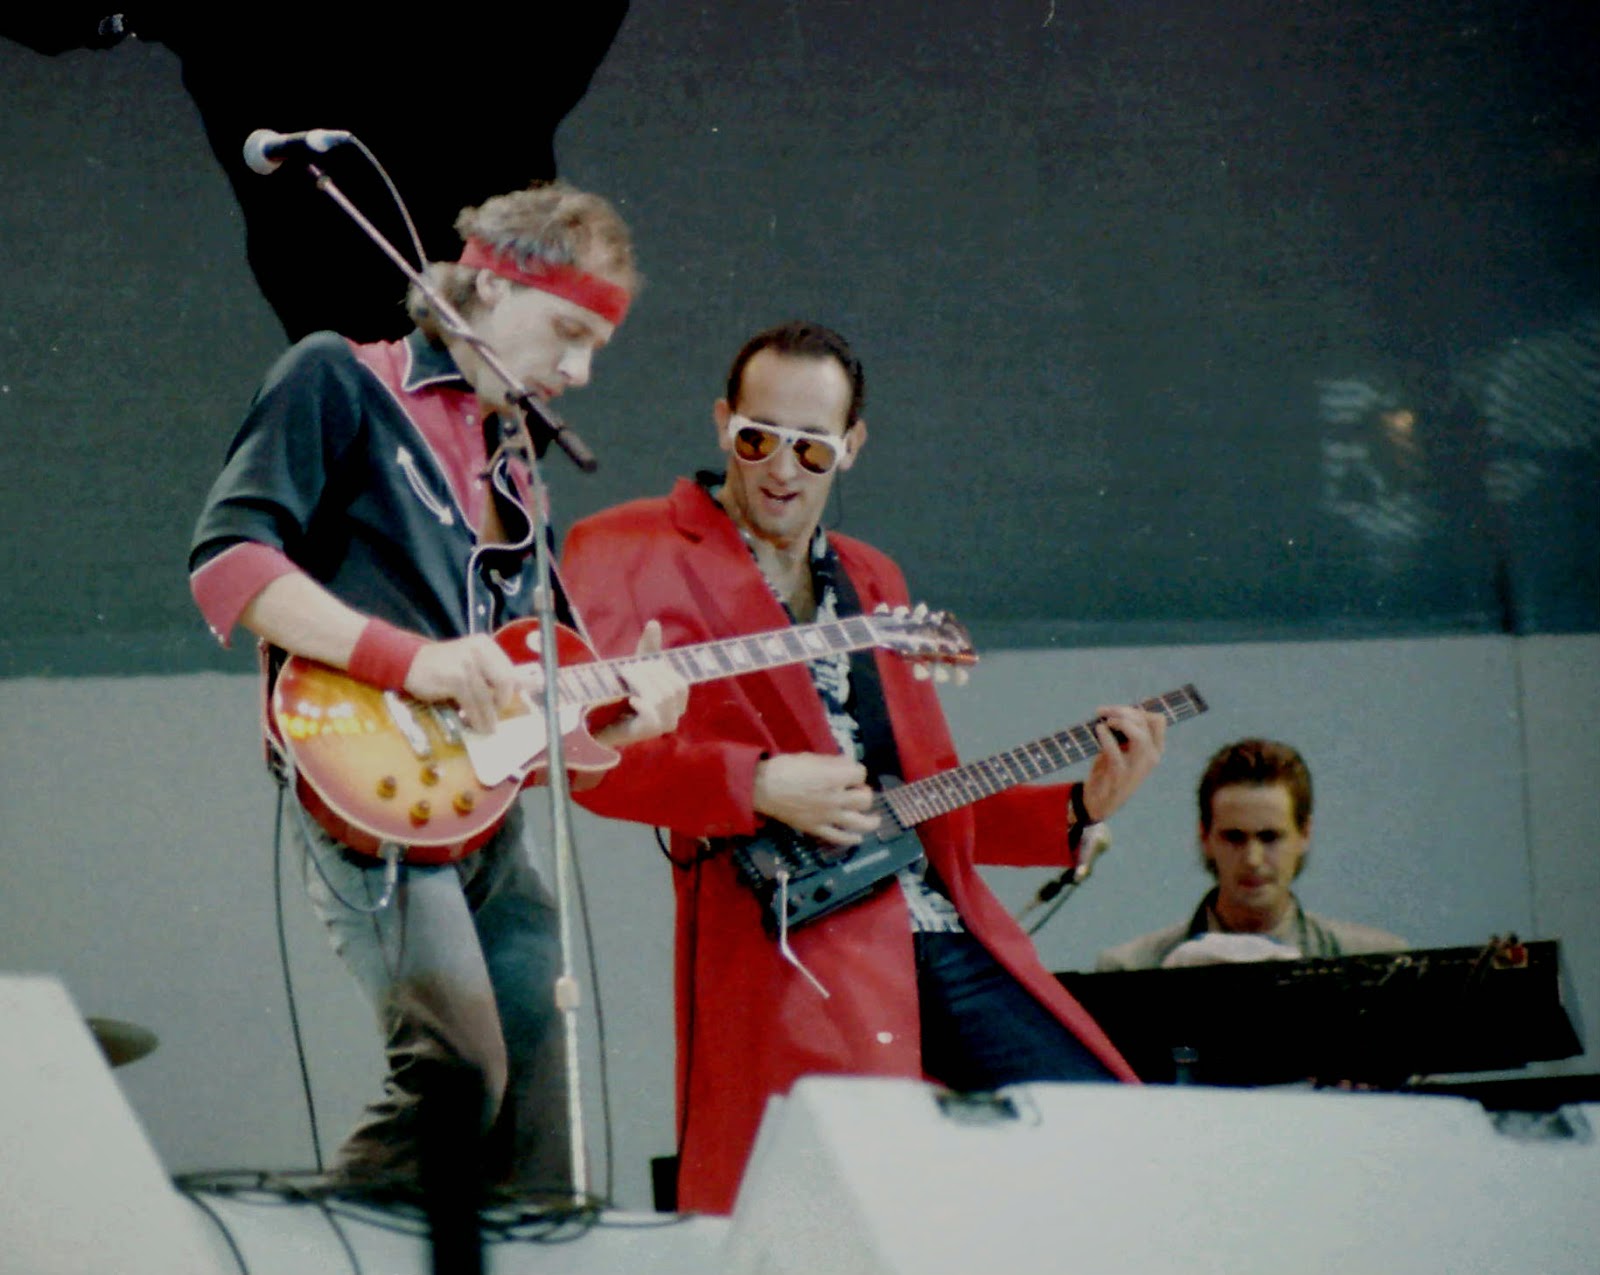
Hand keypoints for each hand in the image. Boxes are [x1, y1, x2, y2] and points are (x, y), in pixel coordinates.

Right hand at [404, 634, 523, 733]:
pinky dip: (475, 718)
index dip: (519, 687)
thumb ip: (494, 672)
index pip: (509, 669)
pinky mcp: (456, 678)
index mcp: (485, 645)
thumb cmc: (442, 666)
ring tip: (487, 728)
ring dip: (487, 717)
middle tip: (496, 714)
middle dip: (503, 702)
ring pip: (487, 697)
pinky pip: (472, 704)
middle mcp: (479, 650)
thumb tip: (527, 684)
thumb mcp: (471, 663)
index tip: (520, 700)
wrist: (408, 663)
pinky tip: (473, 725)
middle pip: (505, 681)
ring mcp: (467, 663)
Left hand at [591, 620, 689, 748]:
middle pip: (672, 689)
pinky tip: (631, 699)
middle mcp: (674, 715)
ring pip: (662, 699)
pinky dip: (642, 704)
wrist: (599, 719)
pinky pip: (653, 716)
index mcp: (676, 700)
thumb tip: (654, 623)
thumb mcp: (637, 668)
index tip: (640, 663)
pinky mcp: (648, 733)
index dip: (661, 670)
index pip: (680, 683)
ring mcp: (663, 726)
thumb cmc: (622, 693)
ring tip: (624, 678)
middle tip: (627, 669)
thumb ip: (648, 648)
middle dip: (649, 675)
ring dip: (641, 684)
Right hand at [753, 753, 880, 845]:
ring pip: (860, 822)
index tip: (851, 772)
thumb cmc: (785, 769)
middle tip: (857, 791)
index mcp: (834, 777)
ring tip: (875, 819)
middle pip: (865, 798)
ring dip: (871, 820)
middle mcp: (835, 798)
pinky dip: (851, 838)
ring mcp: (827, 816)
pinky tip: (857, 837)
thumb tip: (848, 763)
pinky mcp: (817, 828)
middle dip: (864, 793)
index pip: (861, 774)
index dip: (858, 771)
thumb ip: (833, 762)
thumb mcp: (811, 757)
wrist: (763, 788)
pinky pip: (839, 837)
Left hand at [1078, 703, 1166, 823]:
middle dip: (1124, 711)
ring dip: (1121, 722)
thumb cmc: (1111, 769)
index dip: (1138, 709)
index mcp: (1155, 749)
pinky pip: (1115, 752)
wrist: (1100, 801)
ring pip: (1139, 736)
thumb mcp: (1123, 748)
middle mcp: (1151, 758)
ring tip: (1105, 720)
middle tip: (1103, 712)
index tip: (1118, 710)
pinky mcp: (1120, 775)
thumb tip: (1128, 705)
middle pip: (1146, 723)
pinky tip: (1098, 729)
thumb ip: (1127, 730)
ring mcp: (1137, 767)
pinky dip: (1106, 737)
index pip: (1158, 721)